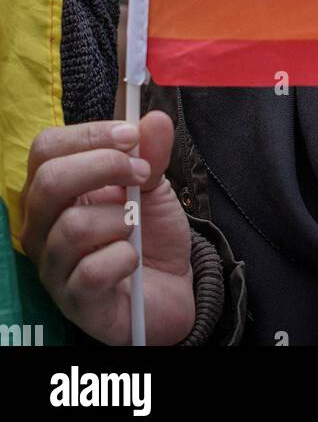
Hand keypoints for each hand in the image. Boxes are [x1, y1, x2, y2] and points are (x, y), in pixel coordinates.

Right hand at [21, 112, 195, 345]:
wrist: (171, 287)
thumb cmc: (149, 233)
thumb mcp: (154, 184)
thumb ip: (152, 153)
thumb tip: (156, 119)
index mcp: (55, 190)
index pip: (46, 149)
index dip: (88, 135)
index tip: (130, 135)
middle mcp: (42, 227)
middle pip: (50, 181)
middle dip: (104, 166)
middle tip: (141, 173)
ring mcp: (52, 266)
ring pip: (73, 227)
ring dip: (120, 218)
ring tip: (135, 225)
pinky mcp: (73, 302)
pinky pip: (91, 271)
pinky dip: (124, 257)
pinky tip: (133, 259)